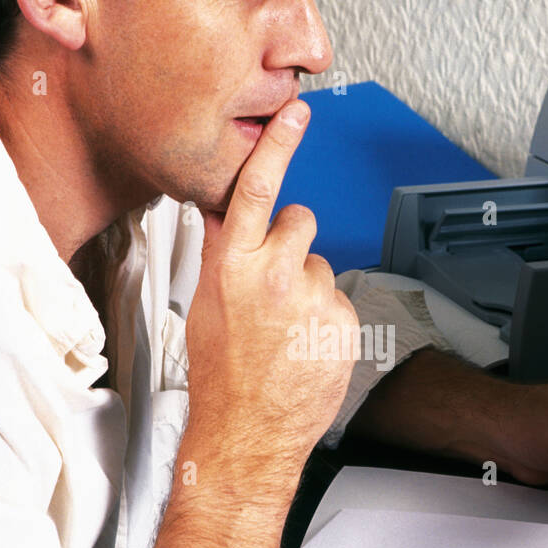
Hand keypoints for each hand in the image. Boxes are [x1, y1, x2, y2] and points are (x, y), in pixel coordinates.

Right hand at [185, 101, 358, 482]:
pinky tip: (303, 344)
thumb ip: (221, 253)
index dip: (278, 146)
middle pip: (301, 219)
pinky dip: (325, 318)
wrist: (248, 434)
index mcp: (234, 268)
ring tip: (285, 327)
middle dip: (291, 241)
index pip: (258, 190)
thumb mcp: (204, 304)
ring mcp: (315, 300)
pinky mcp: (343, 322)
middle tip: (275, 282)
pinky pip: (337, 300)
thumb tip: (224, 215)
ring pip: (320, 264)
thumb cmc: (221, 376)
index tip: (295, 112)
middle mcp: (277, 278)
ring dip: (308, 286)